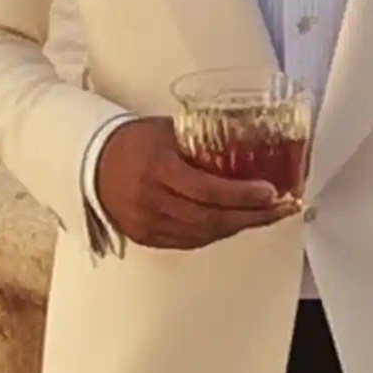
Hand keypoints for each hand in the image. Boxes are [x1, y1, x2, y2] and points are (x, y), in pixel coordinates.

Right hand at [96, 117, 300, 248]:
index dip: (242, 195)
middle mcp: (152, 200)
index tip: (271, 192)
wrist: (91, 161)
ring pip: (203, 234)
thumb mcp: (169, 131)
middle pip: (211, 218)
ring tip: (264, 216)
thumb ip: (202, 143)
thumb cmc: (134, 140)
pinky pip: (189, 241)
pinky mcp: (145, 237)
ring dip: (237, 226)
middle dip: (252, 216)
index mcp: (159, 168)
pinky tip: (234, 223)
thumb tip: (248, 146)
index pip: (208, 190)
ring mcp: (147, 223)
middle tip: (281, 208)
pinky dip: (215, 233)